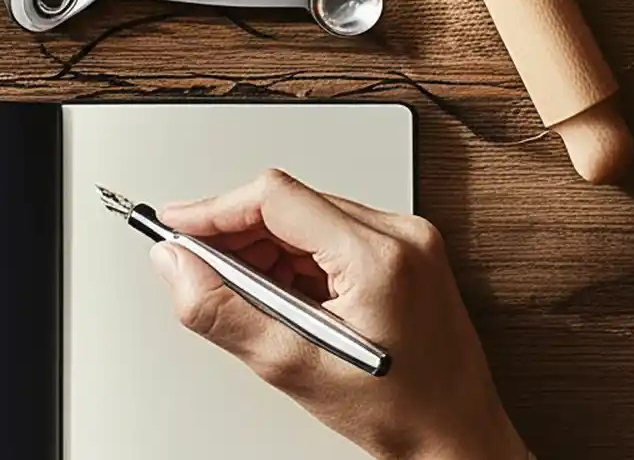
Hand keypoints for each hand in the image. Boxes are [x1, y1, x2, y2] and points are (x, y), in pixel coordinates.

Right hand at [150, 170, 527, 459]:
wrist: (457, 441)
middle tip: (197, 268)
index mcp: (379, 256)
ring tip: (244, 295)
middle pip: (287, 203)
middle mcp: (399, 235)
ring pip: (304, 217)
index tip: (176, 226)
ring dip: (261, 247)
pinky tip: (279, 296)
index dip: (214, 208)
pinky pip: (327, 234)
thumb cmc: (402, 413)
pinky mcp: (403, 253)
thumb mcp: (295, 367)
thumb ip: (224, 312)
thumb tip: (176, 267)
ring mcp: (406, 241)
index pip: (275, 198)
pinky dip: (290, 258)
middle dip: (234, 233)